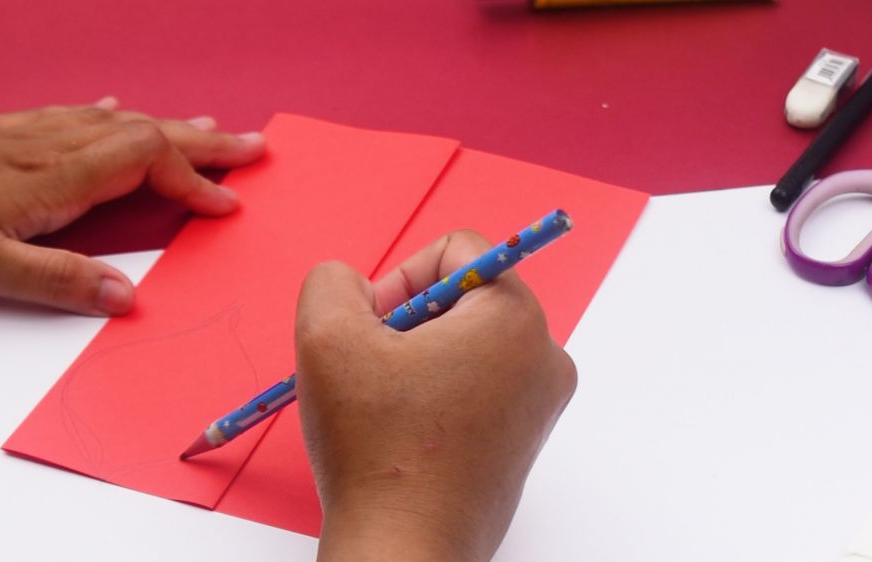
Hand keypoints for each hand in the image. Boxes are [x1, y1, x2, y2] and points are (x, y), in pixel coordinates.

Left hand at [0, 98, 264, 314]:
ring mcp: (24, 135)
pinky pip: (73, 115)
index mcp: (53, 178)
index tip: (229, 206)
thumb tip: (129, 298)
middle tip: (253, 145)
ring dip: (168, 126)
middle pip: (144, 133)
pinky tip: (114, 109)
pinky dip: (110, 116)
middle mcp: (48, 146)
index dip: (194, 182)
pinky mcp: (1, 135)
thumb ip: (56, 281)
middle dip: (204, 143)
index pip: (145, 164)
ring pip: (115, 121)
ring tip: (208, 129)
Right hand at [295, 230, 576, 561]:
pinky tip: (404, 428)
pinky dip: (434, 393)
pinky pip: (475, 384)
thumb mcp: (327, 336)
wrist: (404, 551)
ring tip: (386, 403)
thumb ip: (333, 280)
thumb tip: (355, 285)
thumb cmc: (375, 451)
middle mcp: (544, 356)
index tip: (373, 328)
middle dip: (407, 322)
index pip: (457, 251)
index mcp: (515, 318)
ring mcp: (539, 403)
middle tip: (373, 368)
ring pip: (465, 342)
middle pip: (464, 296)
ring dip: (416, 359)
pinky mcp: (523, 439)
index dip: (400, 278)